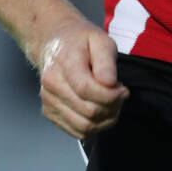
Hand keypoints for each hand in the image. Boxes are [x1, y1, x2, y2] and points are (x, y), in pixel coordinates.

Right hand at [35, 16, 128, 139]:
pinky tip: (100, 110)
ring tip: (112, 104)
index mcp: (64, 62)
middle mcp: (52, 84)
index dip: (111, 96)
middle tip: (120, 95)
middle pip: (88, 112)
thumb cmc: (79, 41)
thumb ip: (106, 62)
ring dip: (105, 120)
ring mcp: (48, 100)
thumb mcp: (100, 40)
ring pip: (84, 126)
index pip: (87, 89)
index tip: (123, 89)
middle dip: (113, 108)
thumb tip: (110, 83)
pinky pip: (77, 131)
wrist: (53, 44)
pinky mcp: (49, 112)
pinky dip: (94, 126)